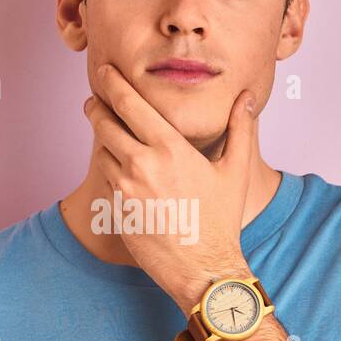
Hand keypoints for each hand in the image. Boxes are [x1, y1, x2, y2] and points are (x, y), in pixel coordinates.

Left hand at [84, 63, 255, 309]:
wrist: (202, 269)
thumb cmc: (221, 221)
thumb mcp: (234, 172)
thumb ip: (240, 129)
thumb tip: (246, 97)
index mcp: (170, 148)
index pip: (130, 104)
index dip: (113, 83)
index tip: (104, 71)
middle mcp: (142, 164)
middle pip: (104, 123)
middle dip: (96, 107)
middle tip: (93, 99)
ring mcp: (125, 189)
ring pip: (102, 151)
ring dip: (103, 140)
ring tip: (108, 133)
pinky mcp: (117, 210)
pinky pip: (106, 179)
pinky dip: (110, 168)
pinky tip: (118, 167)